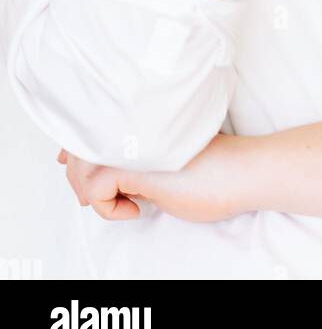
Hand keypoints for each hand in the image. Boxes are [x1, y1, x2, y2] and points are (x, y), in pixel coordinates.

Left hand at [56, 133, 247, 223]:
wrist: (241, 171)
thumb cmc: (212, 170)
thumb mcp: (165, 161)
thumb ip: (136, 158)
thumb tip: (106, 171)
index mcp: (140, 118)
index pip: (90, 125)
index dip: (76, 146)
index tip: (73, 163)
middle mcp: (130, 124)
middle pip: (80, 147)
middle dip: (79, 177)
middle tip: (101, 198)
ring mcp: (132, 141)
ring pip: (82, 169)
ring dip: (93, 194)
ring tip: (125, 204)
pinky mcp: (134, 165)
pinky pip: (95, 190)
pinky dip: (109, 209)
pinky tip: (136, 209)